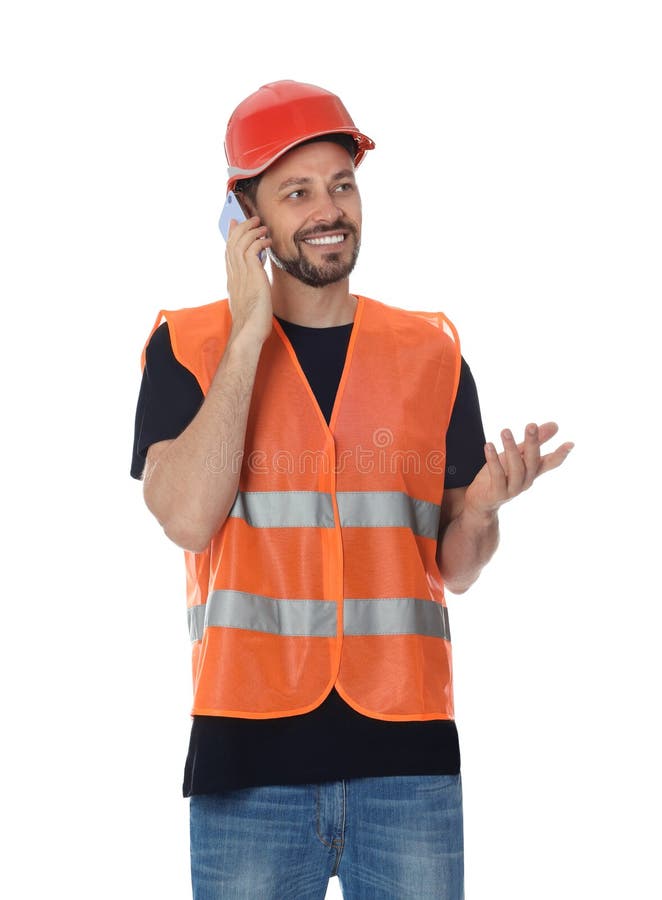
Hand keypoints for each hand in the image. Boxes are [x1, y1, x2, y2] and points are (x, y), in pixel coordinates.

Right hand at [225, 216, 272, 343]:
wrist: (249, 332)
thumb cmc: (252, 323)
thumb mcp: (249, 301)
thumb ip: (250, 287)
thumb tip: (256, 280)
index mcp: (232, 281)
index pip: (228, 252)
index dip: (231, 236)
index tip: (235, 224)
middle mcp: (234, 275)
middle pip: (232, 243)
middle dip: (241, 227)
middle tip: (252, 219)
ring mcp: (241, 275)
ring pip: (240, 243)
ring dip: (252, 231)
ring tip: (262, 226)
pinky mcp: (252, 275)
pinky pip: (252, 250)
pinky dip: (259, 241)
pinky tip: (267, 241)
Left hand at [463, 422, 573, 517]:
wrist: (481, 501)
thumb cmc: (501, 474)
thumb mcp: (517, 455)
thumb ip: (533, 442)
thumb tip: (556, 425)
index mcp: (532, 471)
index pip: (550, 463)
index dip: (560, 454)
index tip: (571, 444)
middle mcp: (526, 481)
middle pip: (532, 461)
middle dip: (533, 443)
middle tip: (531, 425)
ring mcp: (513, 489)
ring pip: (516, 468)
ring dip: (511, 448)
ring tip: (505, 431)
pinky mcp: (497, 493)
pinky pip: (497, 475)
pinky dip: (493, 460)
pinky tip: (489, 446)